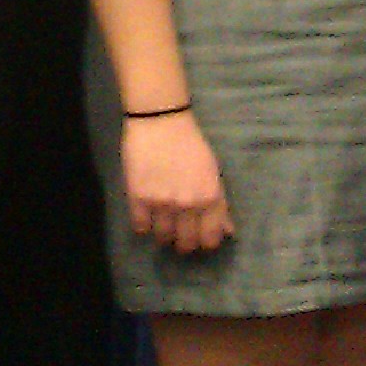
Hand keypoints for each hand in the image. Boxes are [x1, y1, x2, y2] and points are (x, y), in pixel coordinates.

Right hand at [122, 110, 231, 253]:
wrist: (160, 121)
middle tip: (180, 237)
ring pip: (163, 238)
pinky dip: (144, 226)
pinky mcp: (138, 198)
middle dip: (185, 244)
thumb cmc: (190, 144)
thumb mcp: (212, 172)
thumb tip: (227, 231)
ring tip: (162, 226)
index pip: (210, 238)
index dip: (205, 243)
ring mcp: (162, 203)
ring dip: (164, 236)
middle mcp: (188, 205)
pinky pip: (140, 227)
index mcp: (210, 198)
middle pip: (186, 243)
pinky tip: (146, 217)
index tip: (200, 239)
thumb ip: (220, 204)